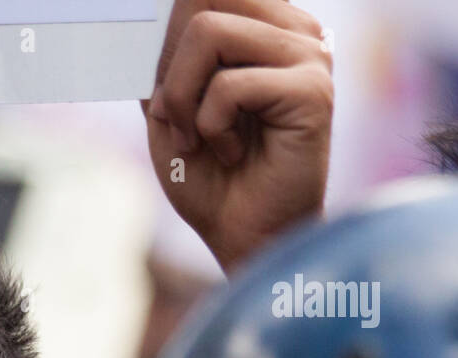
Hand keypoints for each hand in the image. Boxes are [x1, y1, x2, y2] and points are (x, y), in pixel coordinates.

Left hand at [145, 0, 332, 272]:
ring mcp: (309, 55)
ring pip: (207, 33)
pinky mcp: (313, 89)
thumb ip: (164, 57)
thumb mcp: (168, 108)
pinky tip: (231, 152)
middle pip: (200, 4)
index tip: (164, 91)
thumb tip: (144, 15)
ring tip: (201, 139)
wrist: (239, 234)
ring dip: (184, 98)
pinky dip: (210, 126)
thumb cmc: (209, 177)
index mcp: (264, 28)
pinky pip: (228, 85)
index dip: (165, 37)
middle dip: (170, 69)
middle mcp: (293, 31)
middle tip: (180, 122)